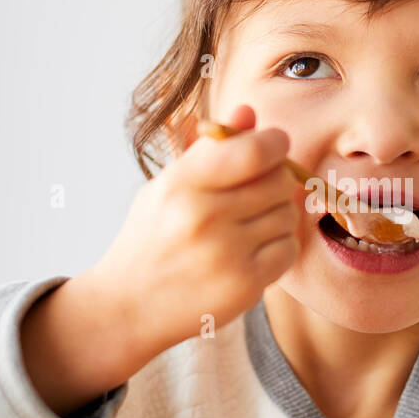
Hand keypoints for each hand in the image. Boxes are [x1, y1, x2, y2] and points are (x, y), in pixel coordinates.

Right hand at [87, 103, 304, 365]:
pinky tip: (252, 250)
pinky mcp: (244, 285)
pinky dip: (278, 247)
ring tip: (248, 225)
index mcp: (183, 183)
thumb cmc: (151, 237)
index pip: (254, 149)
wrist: (129, 305)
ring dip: (276, 216)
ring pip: (287, 214)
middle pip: (279, 180)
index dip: (274, 143)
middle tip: (256, 192)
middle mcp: (204, 216)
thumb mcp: (169, 185)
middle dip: (275, 181)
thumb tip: (250, 112)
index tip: (272, 147)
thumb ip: (211, 149)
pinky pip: (288, 249)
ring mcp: (226, 253)